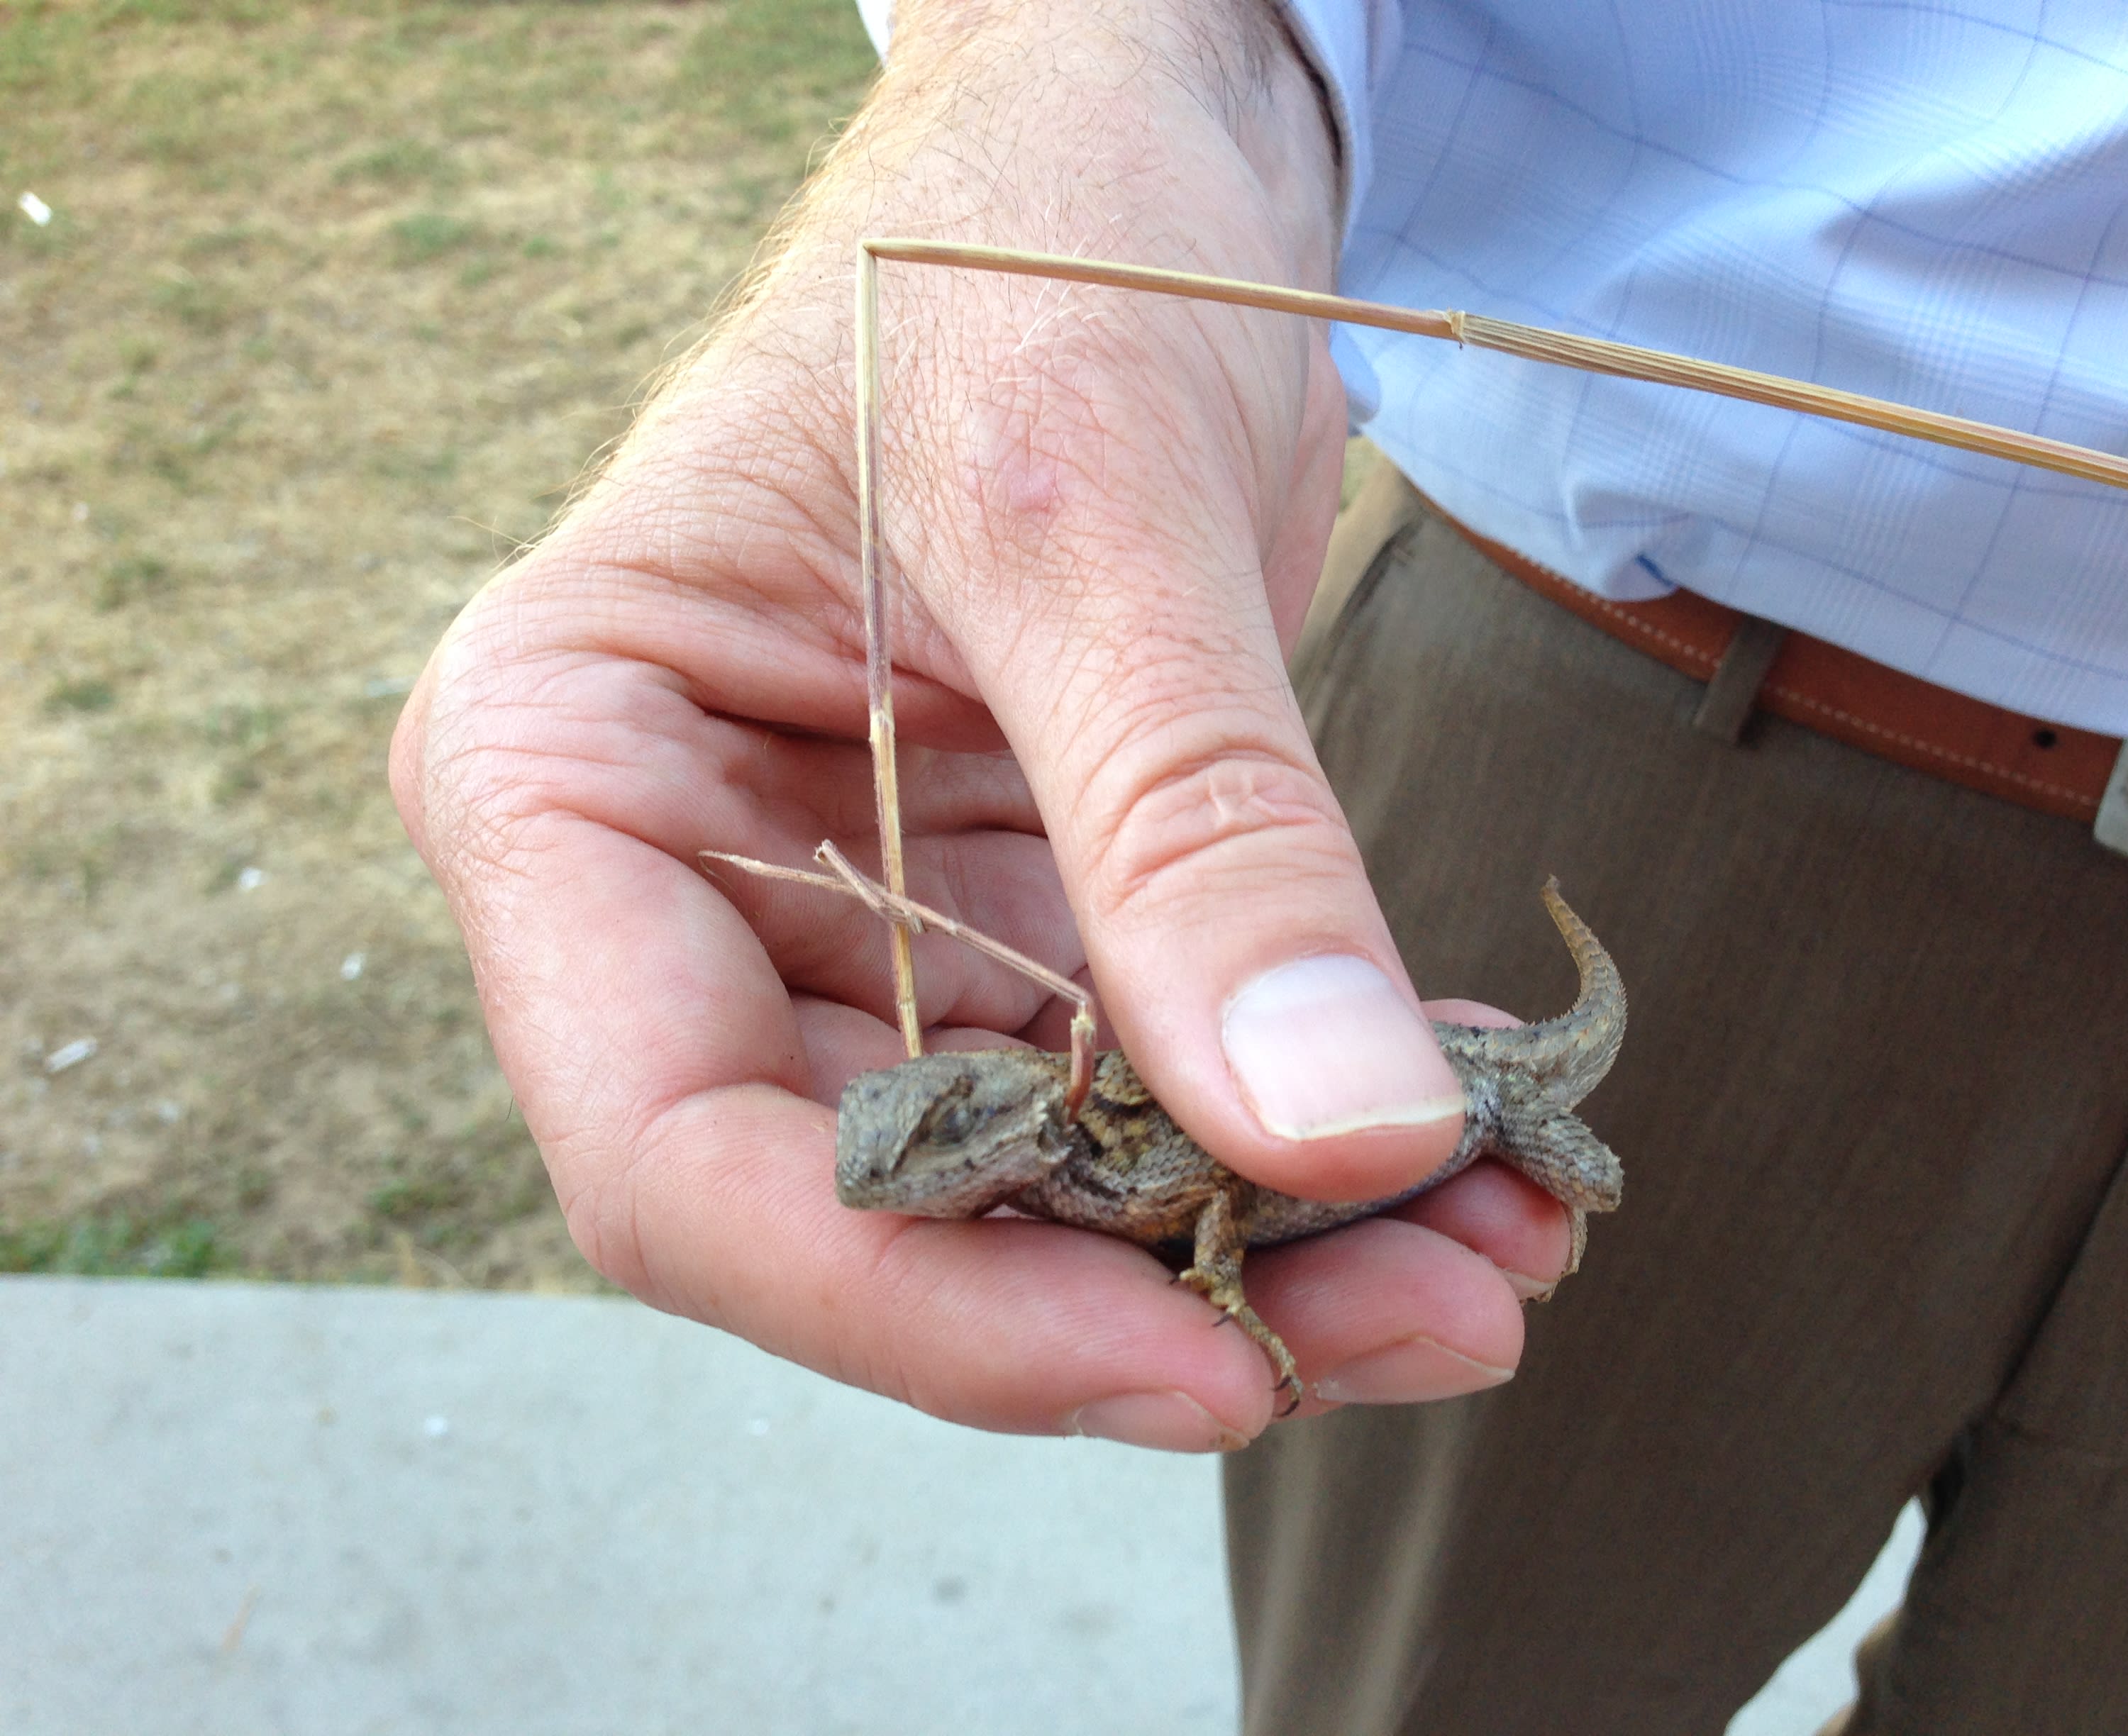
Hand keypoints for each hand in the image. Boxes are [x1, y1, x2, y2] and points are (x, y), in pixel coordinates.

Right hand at [391, 0, 1573, 1448]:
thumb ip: (1192, 823)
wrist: (1117, 130)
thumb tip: (1337, 1126)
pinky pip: (1140, 1075)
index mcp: (567, 774)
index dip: (927, 1310)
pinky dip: (1303, 1125)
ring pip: (1033, 1180)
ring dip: (1268, 1235)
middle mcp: (683, 880)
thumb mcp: (1095, 508)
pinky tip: (1477, 1136)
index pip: (678, 1159)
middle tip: (1445, 1310)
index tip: (1202, 1356)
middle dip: (1152, 1291)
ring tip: (1501, 1242)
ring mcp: (846, 905)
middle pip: (875, 1208)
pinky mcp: (1002, 901)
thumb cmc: (1017, 234)